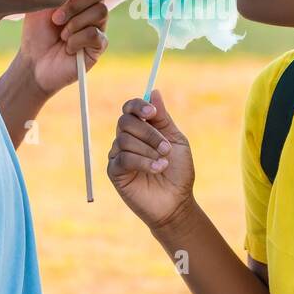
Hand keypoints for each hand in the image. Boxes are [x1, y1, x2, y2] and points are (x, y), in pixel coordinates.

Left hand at [19, 0, 108, 96]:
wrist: (33, 62)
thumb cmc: (36, 33)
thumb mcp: (41, 4)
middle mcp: (90, 9)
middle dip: (75, 5)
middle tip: (56, 19)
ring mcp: (97, 27)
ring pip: (100, 11)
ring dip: (76, 23)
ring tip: (61, 35)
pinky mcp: (99, 45)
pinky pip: (95, 34)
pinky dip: (77, 40)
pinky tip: (68, 48)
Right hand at [107, 90, 195, 228]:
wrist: (176, 201)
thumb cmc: (178, 172)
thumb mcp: (175, 140)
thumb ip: (163, 119)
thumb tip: (153, 92)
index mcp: (142, 128)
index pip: (130, 108)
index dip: (138, 106)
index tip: (152, 113)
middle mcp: (127, 138)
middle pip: (125, 122)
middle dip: (148, 133)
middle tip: (166, 147)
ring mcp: (119, 155)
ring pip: (124, 140)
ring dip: (148, 150)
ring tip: (164, 163)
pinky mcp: (115, 171)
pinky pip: (123, 158)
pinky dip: (142, 162)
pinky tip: (156, 169)